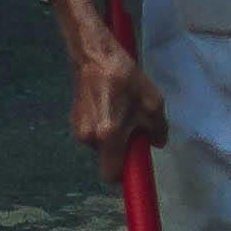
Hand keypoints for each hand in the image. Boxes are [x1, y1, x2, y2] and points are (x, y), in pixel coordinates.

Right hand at [53, 0, 166, 176]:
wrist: (94, 53)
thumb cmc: (125, 77)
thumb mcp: (152, 103)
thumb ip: (157, 130)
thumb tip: (155, 143)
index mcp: (109, 136)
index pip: (112, 176)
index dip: (125, 175)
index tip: (135, 165)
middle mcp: (89, 138)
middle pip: (108, 158)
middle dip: (122, 148)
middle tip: (134, 126)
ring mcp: (78, 129)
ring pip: (101, 144)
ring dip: (112, 135)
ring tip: (122, 109)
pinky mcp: (74, 118)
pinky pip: (93, 132)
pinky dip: (103, 125)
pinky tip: (109, 104)